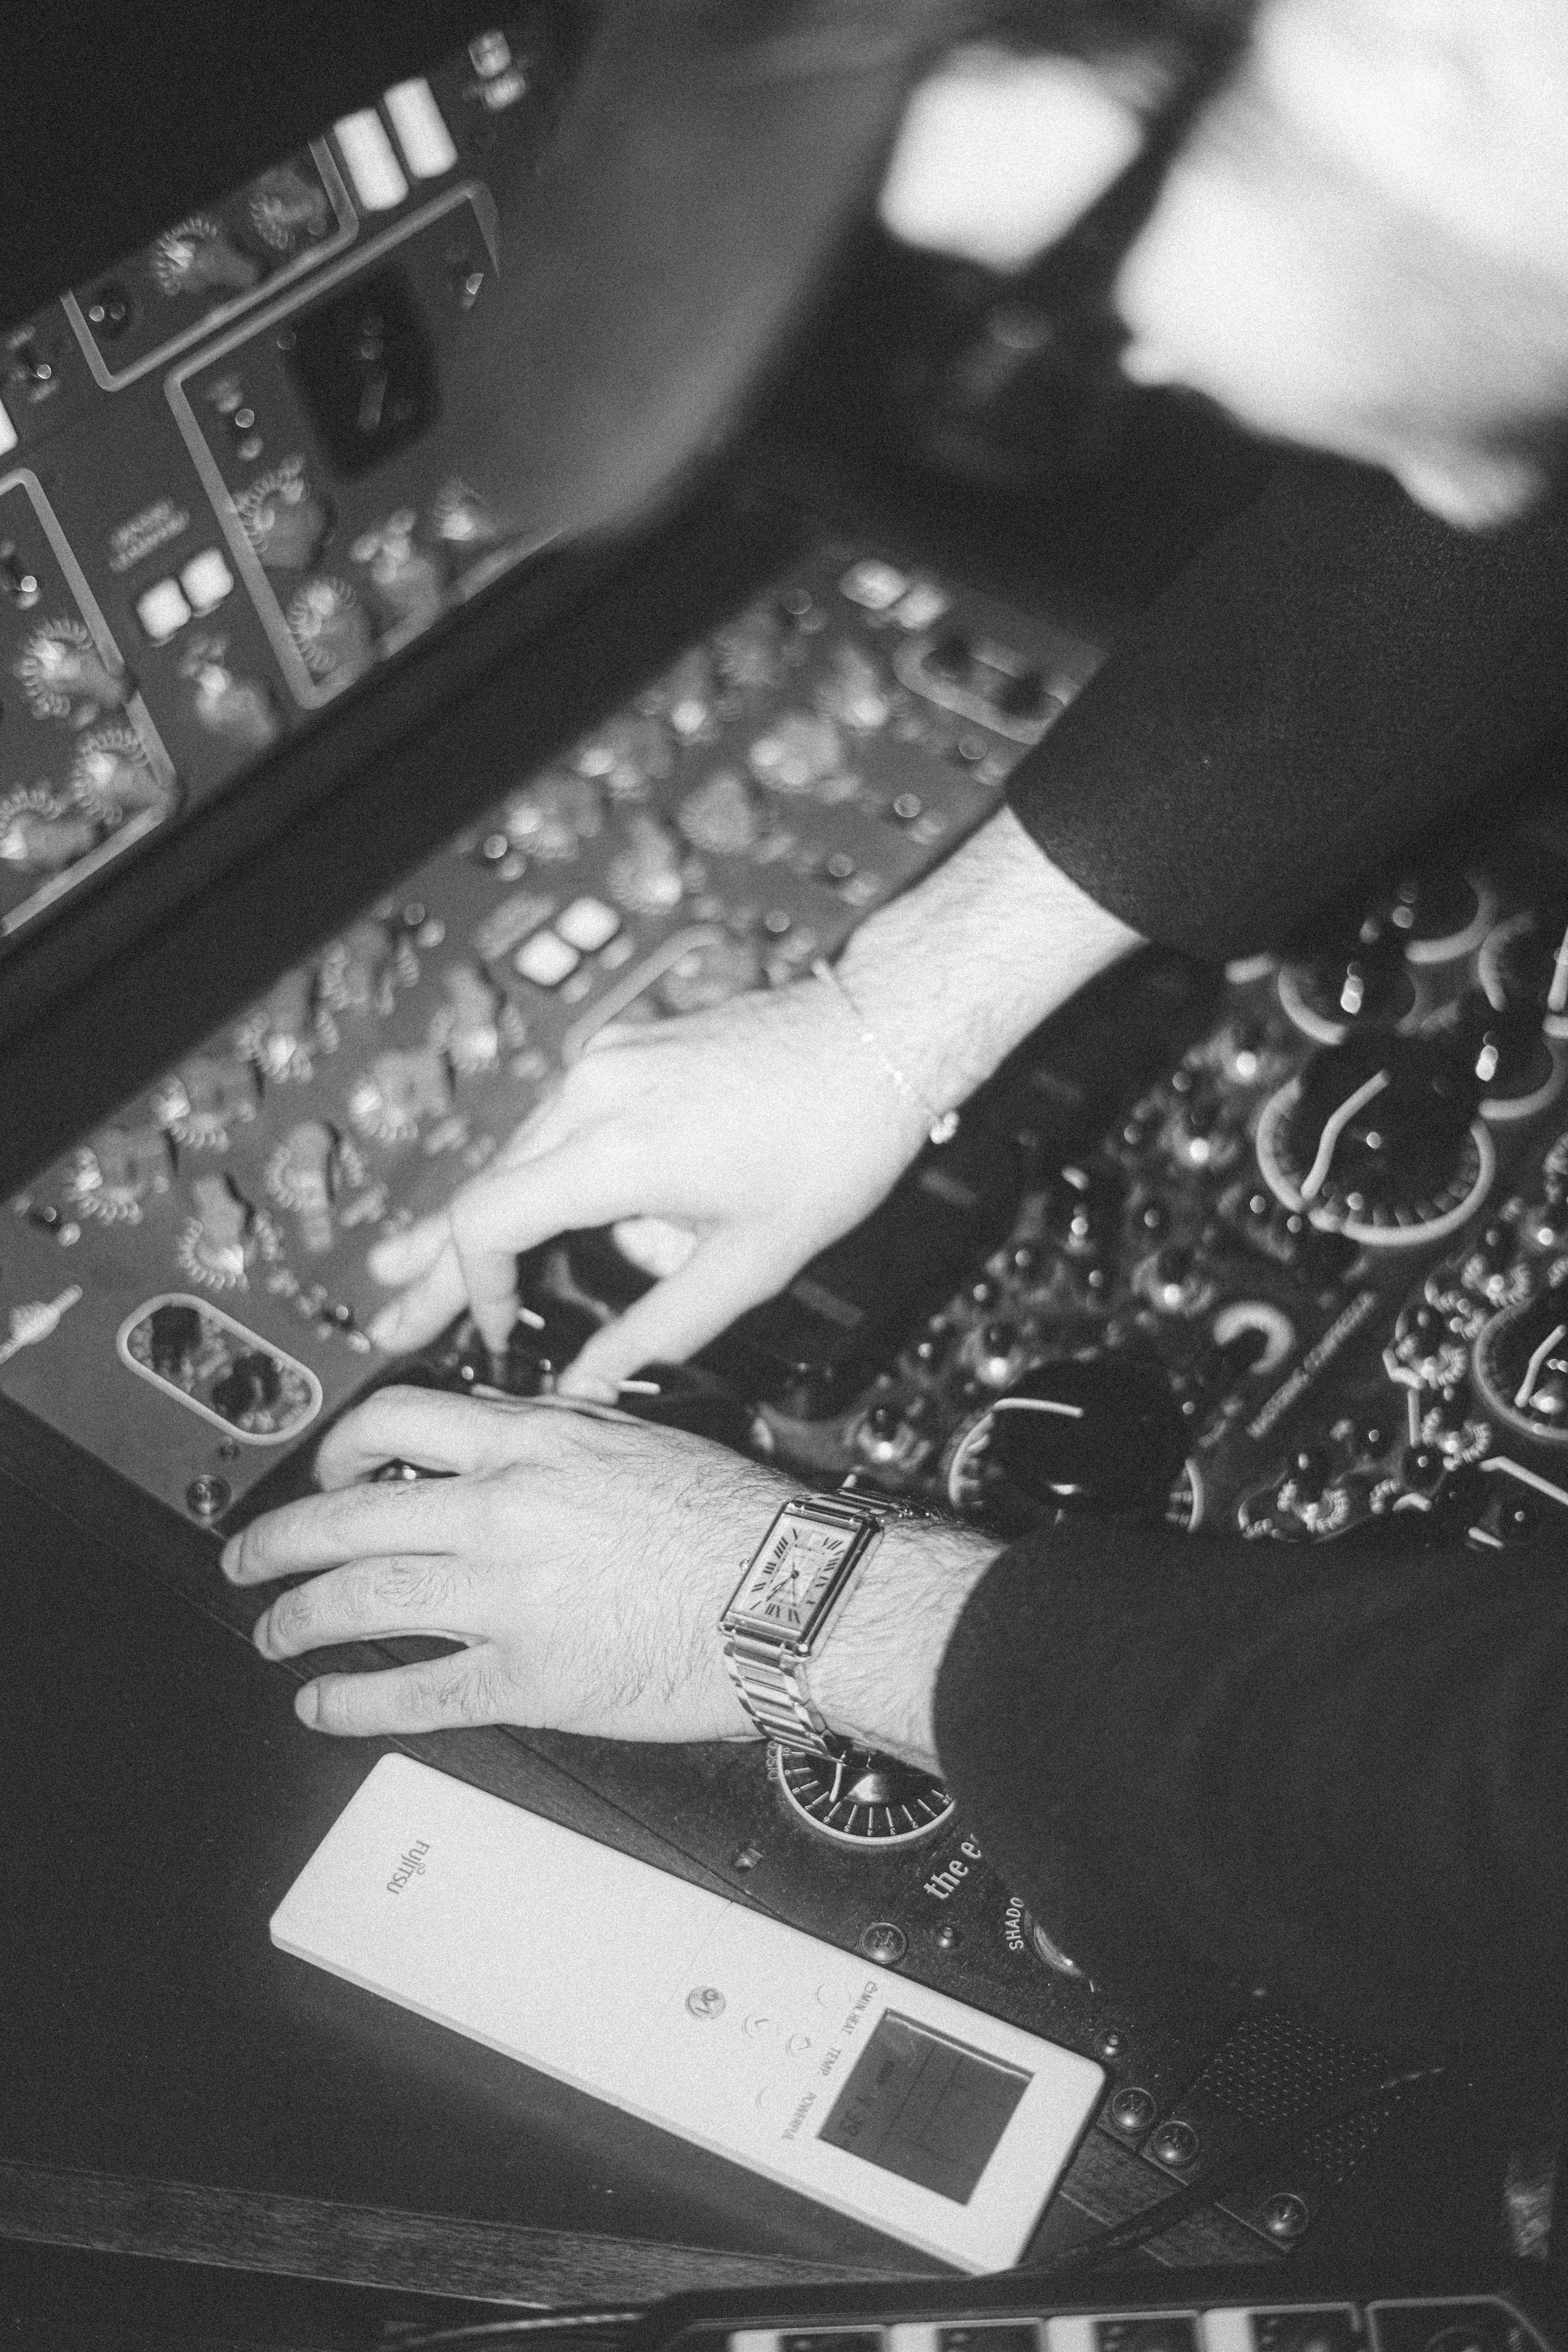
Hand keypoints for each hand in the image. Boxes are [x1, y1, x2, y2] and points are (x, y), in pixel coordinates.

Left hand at [222, 1384, 799, 1740]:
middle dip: (278, 1541)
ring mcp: (509, 1597)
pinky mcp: (529, 1677)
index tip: (325, 1473)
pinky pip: (415, 1690)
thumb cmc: (739, 1521)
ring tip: (271, 1633)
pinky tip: (322, 1705)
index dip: (340, 1450)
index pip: (399, 1423)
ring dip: (297, 1619)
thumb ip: (559, 1436)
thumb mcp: (637, 1440)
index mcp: (536, 1446)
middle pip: (352, 1515)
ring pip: (363, 1600)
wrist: (794, 1593)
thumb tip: (505, 1436)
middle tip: (247, 1560)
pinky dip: (353, 1700)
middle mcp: (506, 1511)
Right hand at [364, 811, 1140, 1394]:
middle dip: (435, 1260)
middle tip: (386, 1310)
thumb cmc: (834, 1143)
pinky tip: (552, 1209)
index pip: (490, 1223)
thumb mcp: (751, 1262)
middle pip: (486, 1187)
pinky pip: (562, 1123)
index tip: (490, 1332)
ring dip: (489, 1217)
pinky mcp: (624, 1049)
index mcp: (617, 1150)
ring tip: (416, 1265)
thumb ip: (660, 1330)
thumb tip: (593, 1385)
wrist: (878, 1032)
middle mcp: (592, 1093)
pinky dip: (544, 1173)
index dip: (472, 1287)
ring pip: (520, 1155)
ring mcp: (605, 1062)